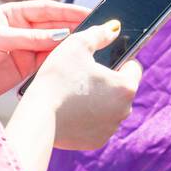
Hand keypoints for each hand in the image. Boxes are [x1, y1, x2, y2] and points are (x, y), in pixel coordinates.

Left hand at [0, 0, 89, 99]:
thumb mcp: (1, 38)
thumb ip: (33, 37)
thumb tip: (63, 34)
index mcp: (14, 13)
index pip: (48, 9)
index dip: (69, 10)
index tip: (90, 12)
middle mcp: (22, 28)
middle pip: (55, 25)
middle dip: (75, 26)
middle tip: (98, 28)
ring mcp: (25, 48)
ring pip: (55, 44)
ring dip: (71, 45)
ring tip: (90, 45)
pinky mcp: (25, 67)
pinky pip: (48, 61)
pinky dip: (61, 60)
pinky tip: (73, 59)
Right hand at [27, 18, 141, 150]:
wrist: (37, 117)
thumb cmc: (58, 78)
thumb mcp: (77, 45)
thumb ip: (99, 34)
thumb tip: (114, 28)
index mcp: (126, 86)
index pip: (133, 67)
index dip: (119, 60)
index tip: (102, 60)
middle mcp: (125, 110)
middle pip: (121, 89)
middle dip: (106, 82)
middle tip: (82, 76)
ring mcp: (110, 128)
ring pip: (109, 108)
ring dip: (98, 101)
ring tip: (75, 93)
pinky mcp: (95, 142)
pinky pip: (96, 125)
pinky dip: (87, 118)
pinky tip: (71, 110)